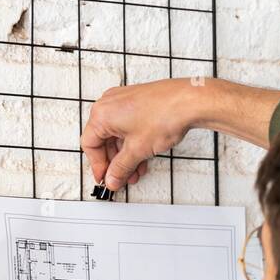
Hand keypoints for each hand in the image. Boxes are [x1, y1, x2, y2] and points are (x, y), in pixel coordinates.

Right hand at [81, 78, 201, 190]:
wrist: (189, 101)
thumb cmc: (164, 115)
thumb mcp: (138, 150)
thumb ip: (121, 168)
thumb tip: (112, 178)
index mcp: (102, 114)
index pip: (90, 145)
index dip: (98, 166)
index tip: (106, 178)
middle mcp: (109, 104)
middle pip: (103, 140)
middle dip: (114, 162)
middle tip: (120, 178)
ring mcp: (123, 101)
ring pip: (117, 135)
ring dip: (125, 156)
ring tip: (135, 172)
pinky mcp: (137, 102)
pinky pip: (128, 126)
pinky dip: (133, 144)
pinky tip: (142, 158)